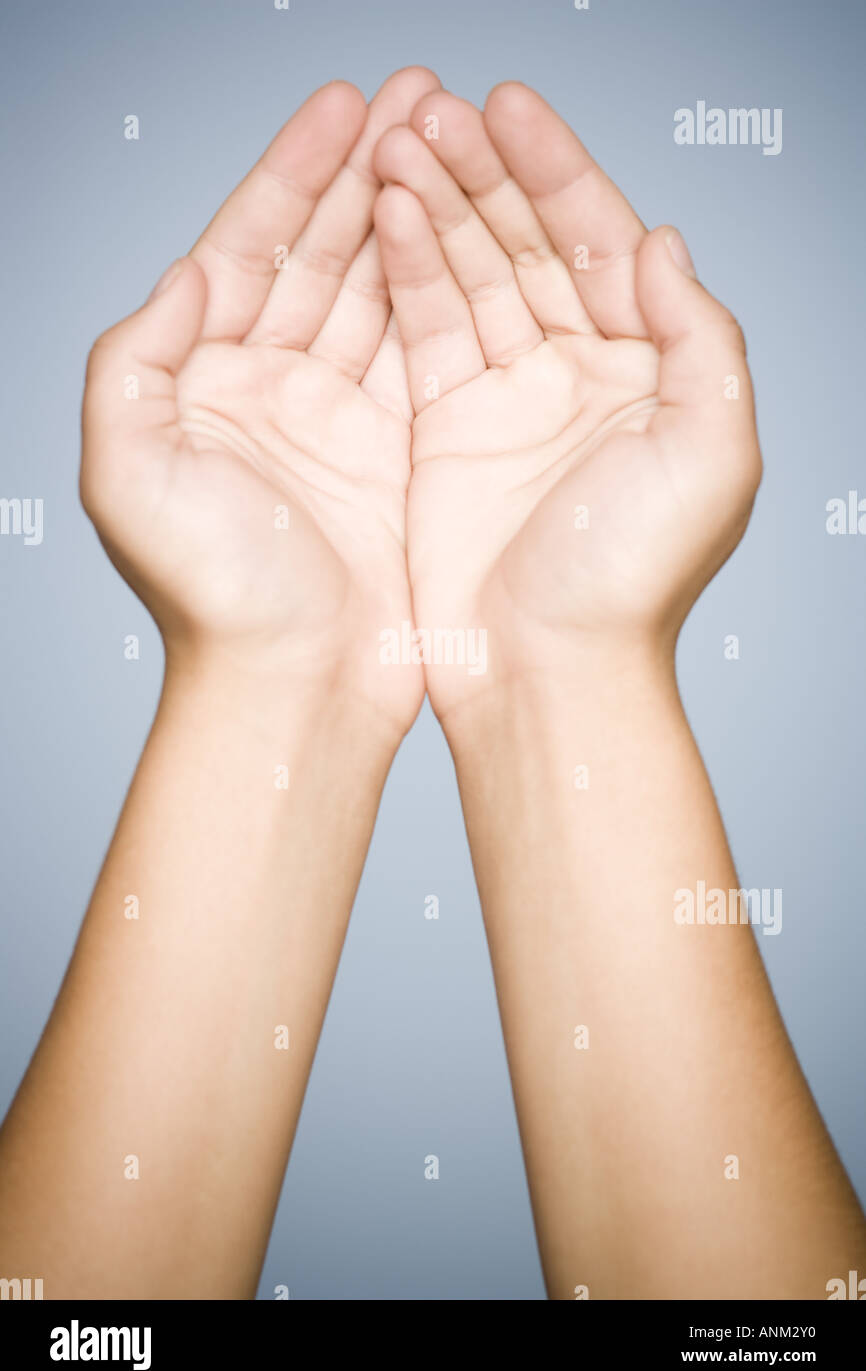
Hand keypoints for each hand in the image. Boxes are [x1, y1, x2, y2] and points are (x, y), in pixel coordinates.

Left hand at [81, 69, 440, 733]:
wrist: (295, 689)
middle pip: (317, 258)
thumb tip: (186, 276)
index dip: (291, 175)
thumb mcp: (130, 473)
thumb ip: (135, 362)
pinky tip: (469, 237)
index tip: (342, 107)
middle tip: (417, 96)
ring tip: (452, 145)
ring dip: (411, 219)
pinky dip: (442, 295)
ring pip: (375, 294)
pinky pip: (420, 354)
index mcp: (200, 385)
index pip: (247, 251)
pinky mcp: (395, 455)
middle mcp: (267, 393)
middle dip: (362, 175)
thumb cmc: (212, 599)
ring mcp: (336, 422)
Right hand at [373, 84, 761, 719]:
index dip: (558, 170)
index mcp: (650, 370)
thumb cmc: (633, 579)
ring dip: (435, 205)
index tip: (507, 107)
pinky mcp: (444, 429)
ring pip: (470, 275)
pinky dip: (405, 270)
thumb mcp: (710, 450)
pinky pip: (425, 330)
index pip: (600, 242)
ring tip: (395, 142)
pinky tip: (385, 214)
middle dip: (482, 172)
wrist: (547, 673)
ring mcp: (508, 398)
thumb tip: (662, 240)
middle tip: (430, 109)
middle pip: (527, 245)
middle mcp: (579, 374)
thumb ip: (702, 337)